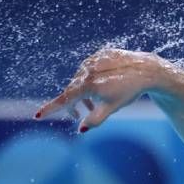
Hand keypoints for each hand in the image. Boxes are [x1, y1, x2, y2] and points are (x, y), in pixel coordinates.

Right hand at [36, 48, 167, 131]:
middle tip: (78, 116)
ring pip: (81, 79)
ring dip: (84, 92)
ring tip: (94, 102)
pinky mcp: (100, 54)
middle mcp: (85, 70)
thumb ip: (95, 119)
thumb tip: (81, 130)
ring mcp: (92, 60)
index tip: (38, 116)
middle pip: (72, 90)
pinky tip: (103, 85)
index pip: (65, 100)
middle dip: (74, 104)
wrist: (146, 70)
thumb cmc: (128, 91)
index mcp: (86, 84)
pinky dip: (91, 79)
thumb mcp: (111, 107)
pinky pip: (90, 68)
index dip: (51, 109)